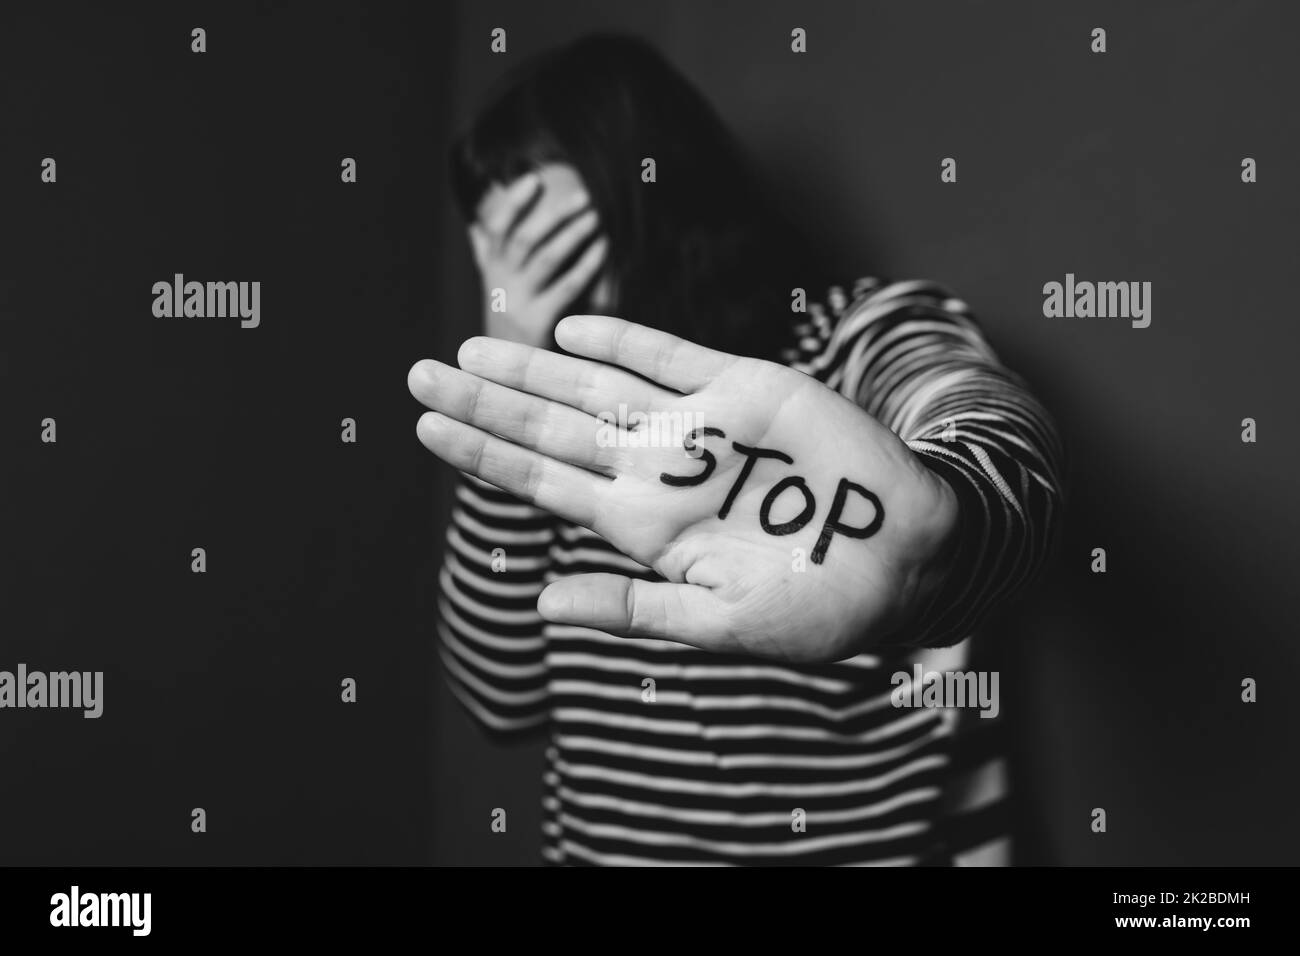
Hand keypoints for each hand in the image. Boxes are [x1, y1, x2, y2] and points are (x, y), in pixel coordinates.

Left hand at [408, 317, 958, 661]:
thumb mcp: (720, 625)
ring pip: (597, 388)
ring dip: (536, 366)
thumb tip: (541, 606)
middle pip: (552, 429)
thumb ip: (633, 609)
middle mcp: (658, 472)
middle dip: (486, 400)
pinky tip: (573, 330)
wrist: (909, 558)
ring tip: (472, 346)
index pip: (543, 484)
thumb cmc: (820, 610)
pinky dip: (623, 341)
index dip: (484, 453)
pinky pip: (672, 356)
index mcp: (644, 529)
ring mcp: (699, 428)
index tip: (425, 429)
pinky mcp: (747, 389)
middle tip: (417, 373)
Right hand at [469, 168, 608, 348]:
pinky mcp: (537, 324)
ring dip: (572, 233)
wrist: (499, 382)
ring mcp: (516, 304)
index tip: (534, 179)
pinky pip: (565, 288)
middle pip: (524, 239)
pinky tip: (604, 250)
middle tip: (585, 195)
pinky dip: (585, 265)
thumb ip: (486, 254)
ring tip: (597, 215)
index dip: (513, 203)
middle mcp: (499, 284)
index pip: (496, 229)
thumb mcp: (492, 290)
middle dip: (554, 214)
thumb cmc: (505, 332)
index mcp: (490, 271)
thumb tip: (476, 220)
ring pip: (545, 258)